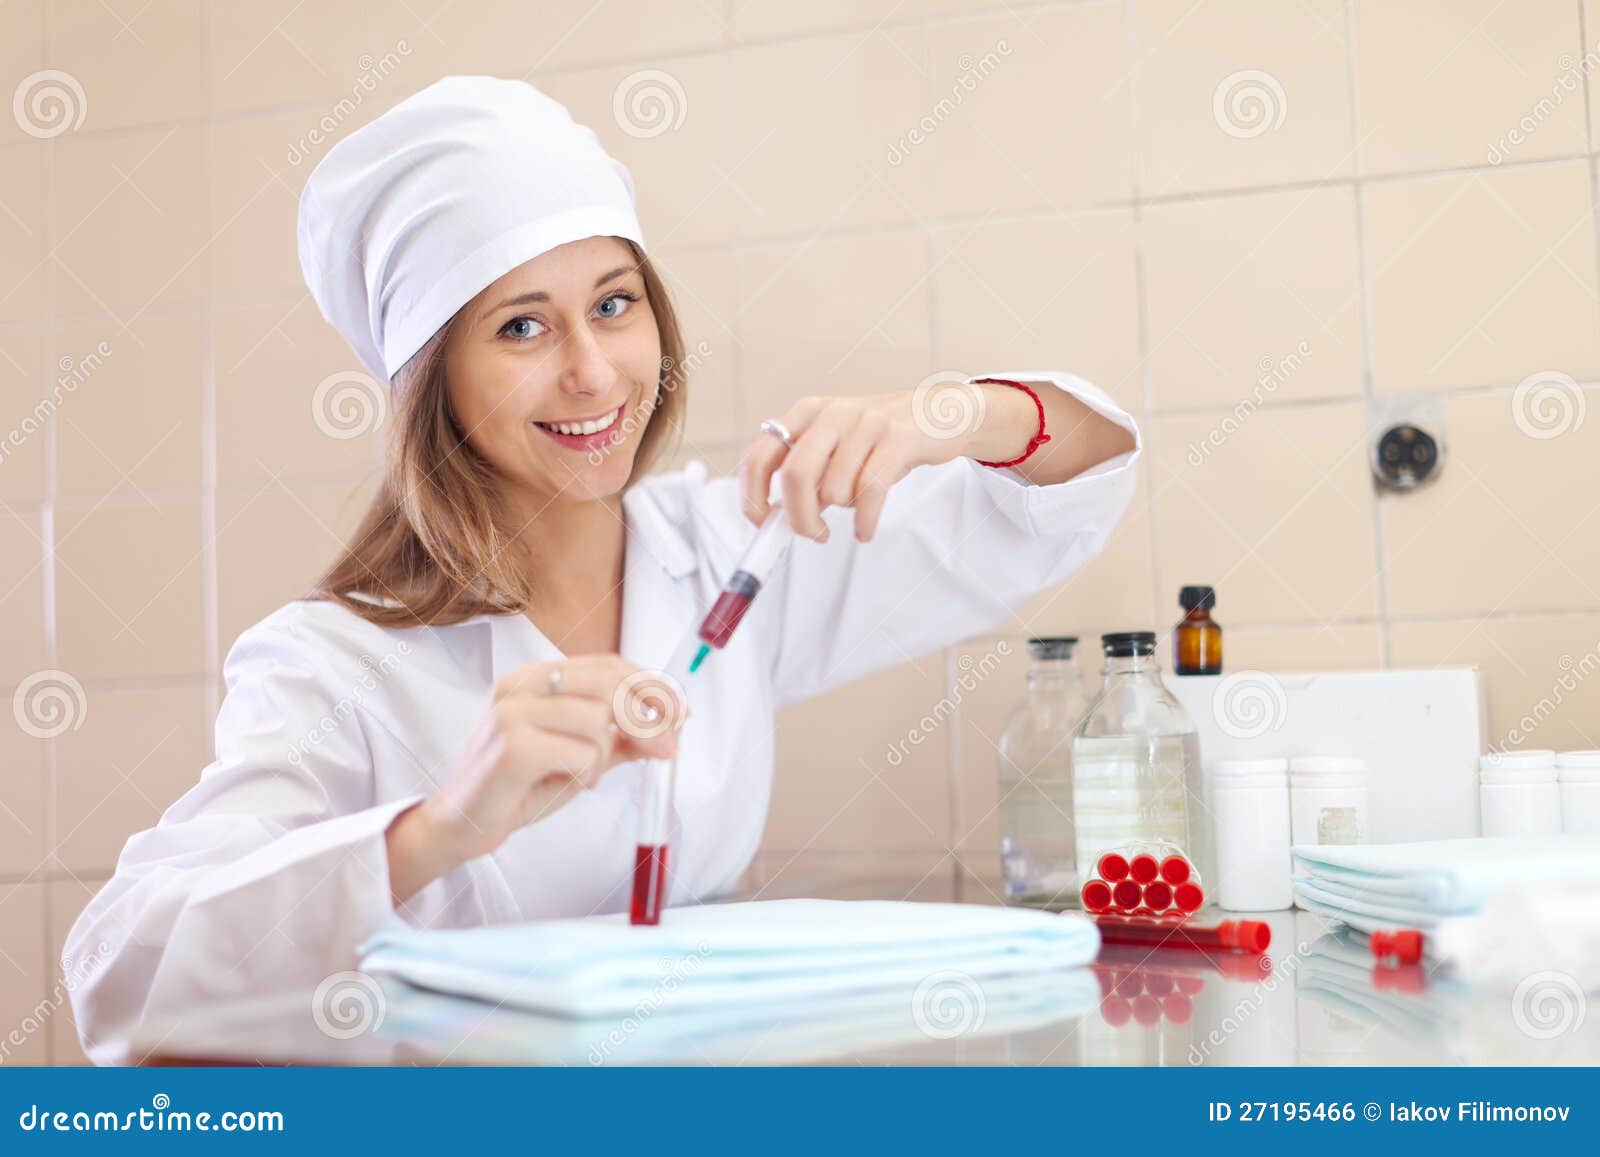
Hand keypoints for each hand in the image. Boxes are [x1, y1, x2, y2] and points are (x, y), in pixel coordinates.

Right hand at [385, 656, 685, 902]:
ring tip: (581, 775)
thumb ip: (621, 740)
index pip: (608, 664)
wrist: (461, 825)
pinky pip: (583, 753)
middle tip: (667, 748)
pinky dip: (587, 774)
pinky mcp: (513, 746)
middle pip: (609, 682)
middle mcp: (520, 685)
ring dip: (603, 757)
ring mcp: (512, 712)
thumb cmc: (520, 787)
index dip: (651, 686)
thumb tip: (673, 729)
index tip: (682, 712)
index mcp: (534, 677)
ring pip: (599, 721)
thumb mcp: (580, 757)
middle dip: (648, 716)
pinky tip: (566, 784)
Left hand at [738, 383, 1037, 542]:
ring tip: (856, 509)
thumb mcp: (836, 445)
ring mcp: (866, 423)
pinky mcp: (898, 438)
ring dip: (843, 512)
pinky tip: (865, 529)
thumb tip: (775, 517)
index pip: (759, 456)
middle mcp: (831, 413)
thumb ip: (806, 473)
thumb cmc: (878, 438)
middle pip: (795, 475)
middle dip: (798, 518)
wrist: (938, 413)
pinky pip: (870, 492)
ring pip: (835, 489)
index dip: (753, 497)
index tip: (764, 524)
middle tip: (813, 533)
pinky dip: (865, 521)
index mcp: (806, 413)